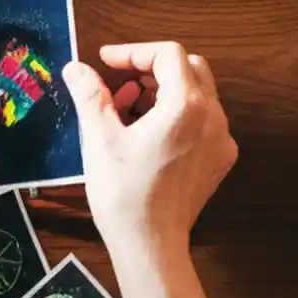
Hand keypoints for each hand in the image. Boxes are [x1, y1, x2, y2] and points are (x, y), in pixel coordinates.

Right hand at [62, 42, 237, 256]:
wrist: (150, 245)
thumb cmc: (124, 194)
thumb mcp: (99, 139)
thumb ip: (90, 95)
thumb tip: (76, 68)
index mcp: (186, 106)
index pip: (167, 54)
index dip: (133, 52)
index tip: (105, 63)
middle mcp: (213, 118)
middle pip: (188, 68)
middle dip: (151, 69)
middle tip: (119, 83)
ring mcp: (221, 140)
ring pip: (196, 94)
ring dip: (163, 91)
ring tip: (127, 110)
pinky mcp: (218, 160)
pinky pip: (201, 120)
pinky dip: (175, 114)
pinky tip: (147, 134)